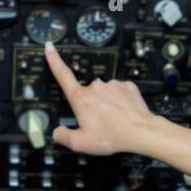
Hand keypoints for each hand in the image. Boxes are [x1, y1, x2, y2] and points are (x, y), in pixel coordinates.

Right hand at [43, 42, 161, 155]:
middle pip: (87, 95)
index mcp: (81, 98)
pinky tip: (122, 114)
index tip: (50, 47)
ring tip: (113, 121)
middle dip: (90, 107)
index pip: (62, 74)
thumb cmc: (112, 136)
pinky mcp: (127, 86)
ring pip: (104, 94)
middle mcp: (95, 87)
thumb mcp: (80, 143)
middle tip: (99, 123)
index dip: (54, 60)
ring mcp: (112, 85)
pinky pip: (119, 93)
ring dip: (106, 105)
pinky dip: (119, 102)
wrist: (140, 131)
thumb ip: (63, 136)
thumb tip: (58, 132)